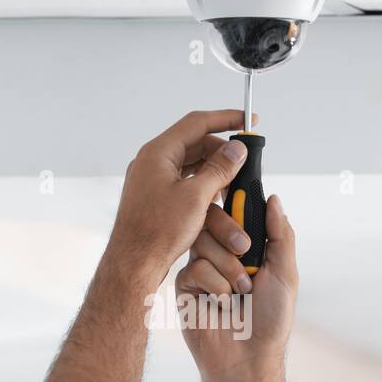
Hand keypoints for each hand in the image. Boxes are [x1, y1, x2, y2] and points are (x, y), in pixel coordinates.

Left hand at [105, 110, 253, 280]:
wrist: (134, 263)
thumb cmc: (157, 233)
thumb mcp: (196, 197)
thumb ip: (219, 168)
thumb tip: (236, 149)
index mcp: (157, 153)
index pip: (197, 123)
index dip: (226, 118)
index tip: (247, 119)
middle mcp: (152, 162)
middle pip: (194, 143)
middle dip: (222, 151)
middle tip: (244, 160)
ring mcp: (153, 179)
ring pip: (191, 164)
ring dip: (214, 170)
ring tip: (233, 181)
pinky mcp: (156, 197)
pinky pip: (184, 181)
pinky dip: (203, 185)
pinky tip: (218, 197)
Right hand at [175, 192, 296, 381]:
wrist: (248, 356)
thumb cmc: (270, 319)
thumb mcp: (285, 273)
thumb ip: (281, 234)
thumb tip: (273, 199)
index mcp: (244, 248)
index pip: (235, 213)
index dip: (238, 209)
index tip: (249, 211)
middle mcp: (221, 254)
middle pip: (213, 219)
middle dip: (232, 234)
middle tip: (247, 253)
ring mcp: (201, 268)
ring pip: (204, 242)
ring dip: (228, 268)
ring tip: (241, 293)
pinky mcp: (185, 286)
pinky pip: (194, 268)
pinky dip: (214, 285)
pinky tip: (221, 305)